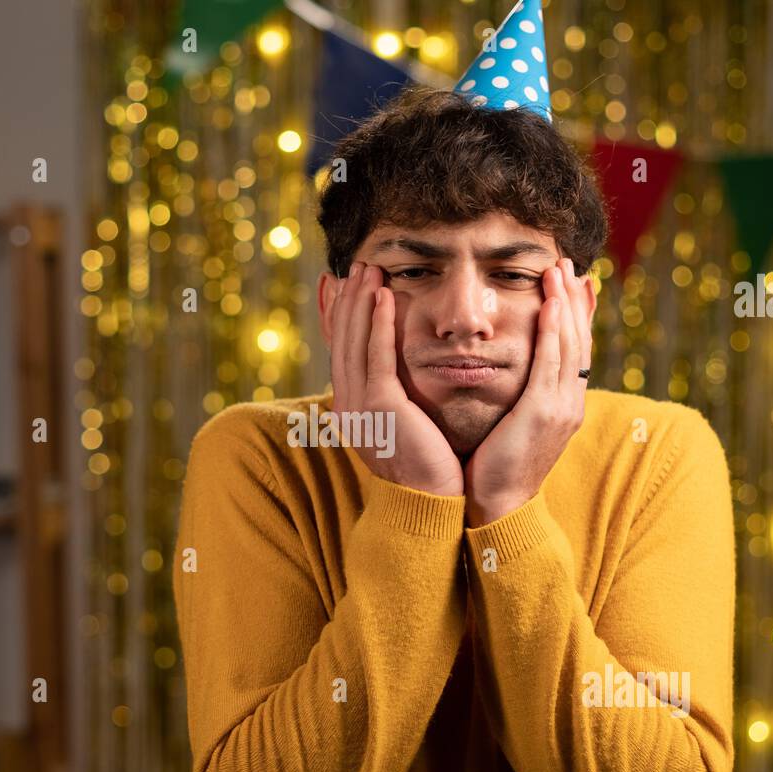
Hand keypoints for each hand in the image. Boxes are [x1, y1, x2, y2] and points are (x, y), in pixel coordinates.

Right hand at [327, 260, 463, 495]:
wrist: (428, 505)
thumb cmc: (427, 470)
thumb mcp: (404, 429)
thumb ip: (396, 401)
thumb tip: (400, 380)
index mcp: (353, 409)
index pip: (344, 352)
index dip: (345, 317)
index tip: (350, 287)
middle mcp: (349, 404)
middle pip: (344, 341)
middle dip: (349, 301)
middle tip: (358, 266)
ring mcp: (361, 405)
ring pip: (355, 342)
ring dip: (361, 303)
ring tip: (368, 270)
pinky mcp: (381, 406)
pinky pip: (376, 356)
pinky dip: (376, 324)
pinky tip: (383, 297)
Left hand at [464, 257, 592, 525]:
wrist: (498, 506)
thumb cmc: (495, 468)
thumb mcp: (513, 426)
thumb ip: (518, 398)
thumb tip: (511, 374)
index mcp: (563, 405)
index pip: (574, 351)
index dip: (575, 315)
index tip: (572, 284)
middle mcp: (570, 403)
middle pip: (578, 340)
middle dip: (574, 301)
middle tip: (569, 265)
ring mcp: (561, 407)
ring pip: (570, 345)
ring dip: (565, 305)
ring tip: (560, 271)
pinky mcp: (544, 412)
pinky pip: (552, 362)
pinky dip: (554, 331)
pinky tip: (551, 305)